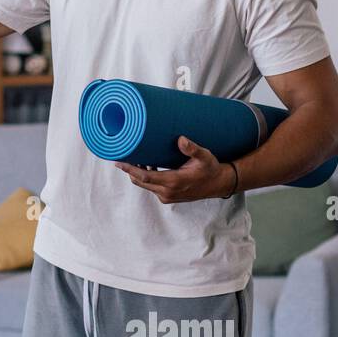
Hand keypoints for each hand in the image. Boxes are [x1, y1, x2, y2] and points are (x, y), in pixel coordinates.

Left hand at [113, 137, 235, 203]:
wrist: (218, 184)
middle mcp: (168, 192)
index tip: (119, 161)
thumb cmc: (211, 169)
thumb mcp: (205, 157)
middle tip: (123, 154)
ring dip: (137, 173)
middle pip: (140, 181)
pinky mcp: (168, 197)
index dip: (130, 169)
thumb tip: (181, 139)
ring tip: (135, 157)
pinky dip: (146, 177)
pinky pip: (151, 187)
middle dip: (130, 169)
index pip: (145, 177)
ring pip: (145, 185)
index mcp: (174, 182)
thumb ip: (193, 149)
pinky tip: (146, 165)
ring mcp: (167, 196)